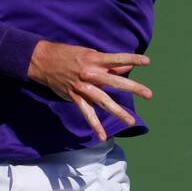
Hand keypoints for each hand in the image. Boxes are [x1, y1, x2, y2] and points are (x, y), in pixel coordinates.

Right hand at [27, 42, 152, 141]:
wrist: (42, 61)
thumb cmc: (68, 54)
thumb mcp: (88, 53)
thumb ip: (106, 63)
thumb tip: (124, 68)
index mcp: (95, 60)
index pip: (117, 58)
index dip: (132, 59)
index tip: (147, 62)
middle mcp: (90, 73)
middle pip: (115, 81)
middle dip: (133, 88)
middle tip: (149, 94)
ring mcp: (82, 87)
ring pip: (103, 101)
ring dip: (118, 112)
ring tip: (131, 121)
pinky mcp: (74, 97)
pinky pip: (87, 113)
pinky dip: (95, 125)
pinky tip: (103, 136)